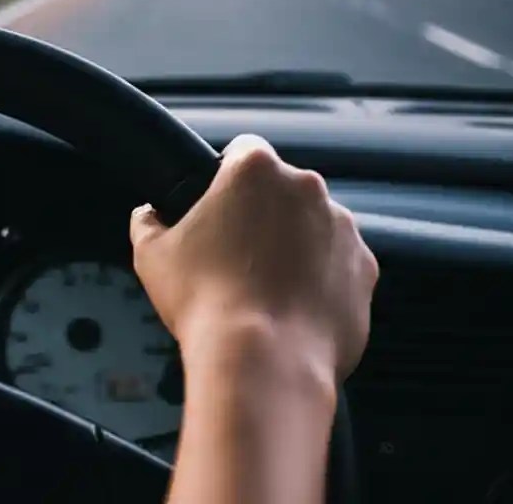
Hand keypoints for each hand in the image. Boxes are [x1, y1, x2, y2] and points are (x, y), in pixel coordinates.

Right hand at [130, 134, 376, 381]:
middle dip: (263, 216)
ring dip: (294, 248)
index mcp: (256, 171)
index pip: (243, 150)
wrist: (263, 362)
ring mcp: (343, 230)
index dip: (226, 178)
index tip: (219, 206)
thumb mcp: (152, 255)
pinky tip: (291, 310)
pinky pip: (339, 267)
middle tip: (236, 257)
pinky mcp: (364, 270)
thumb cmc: (207, 302)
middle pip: (282, 191)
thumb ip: (148, 221)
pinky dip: (321, 282)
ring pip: (314, 228)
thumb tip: (149, 216)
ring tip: (264, 290)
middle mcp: (307, 189)